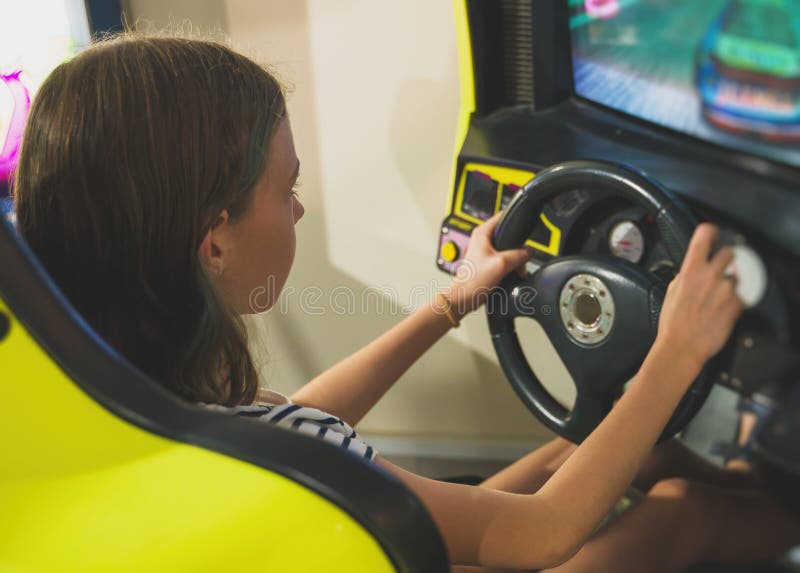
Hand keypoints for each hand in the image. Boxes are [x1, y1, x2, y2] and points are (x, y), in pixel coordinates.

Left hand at [446, 211, 532, 315]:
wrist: (465, 297)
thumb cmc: (473, 281)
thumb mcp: (502, 264)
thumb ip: (519, 254)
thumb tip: (530, 251)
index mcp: (482, 232)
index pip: (503, 216)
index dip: (515, 221)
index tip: (524, 227)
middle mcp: (483, 238)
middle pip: (509, 235)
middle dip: (518, 249)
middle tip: (520, 259)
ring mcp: (485, 250)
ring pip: (509, 248)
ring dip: (516, 259)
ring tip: (517, 268)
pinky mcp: (488, 261)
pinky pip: (506, 258)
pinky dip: (511, 265)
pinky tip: (513, 272)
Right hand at [654, 223, 743, 374]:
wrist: (683, 346)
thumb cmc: (673, 322)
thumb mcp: (671, 290)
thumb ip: (686, 274)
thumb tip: (695, 267)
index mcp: (691, 269)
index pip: (705, 235)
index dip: (710, 231)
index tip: (712, 233)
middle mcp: (711, 275)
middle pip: (729, 252)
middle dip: (725, 259)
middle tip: (719, 269)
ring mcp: (727, 289)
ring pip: (736, 276)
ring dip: (730, 283)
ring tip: (717, 298)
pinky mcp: (738, 304)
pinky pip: (741, 295)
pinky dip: (734, 300)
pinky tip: (721, 309)